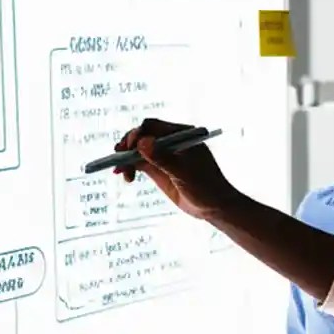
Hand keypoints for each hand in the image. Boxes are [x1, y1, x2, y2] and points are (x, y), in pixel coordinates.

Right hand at [114, 117, 238, 219]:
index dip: (137, 134)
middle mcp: (170, 142)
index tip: (129, 148)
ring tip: (119, 171)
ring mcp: (163, 155)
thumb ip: (163, 158)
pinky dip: (129, 167)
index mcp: (180, 135)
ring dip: (126, 158)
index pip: (153, 126)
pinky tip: (124, 175)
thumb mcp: (183, 172)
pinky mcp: (158, 169)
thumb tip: (142, 142)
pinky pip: (139, 163)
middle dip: (128, 145)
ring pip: (138, 150)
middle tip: (119, 158)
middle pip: (142, 136)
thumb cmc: (205, 186)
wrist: (214, 206)